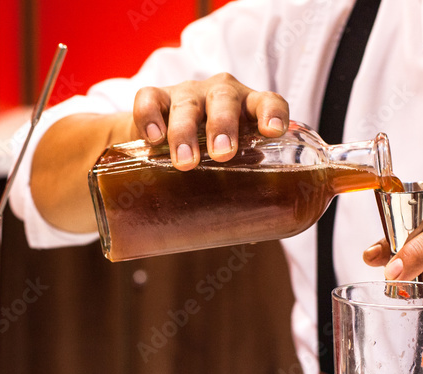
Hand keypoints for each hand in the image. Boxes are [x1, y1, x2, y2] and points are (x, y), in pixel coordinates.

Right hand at [132, 73, 289, 170]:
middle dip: (223, 125)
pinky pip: (149, 99)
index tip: (273, 131)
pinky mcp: (156, 97)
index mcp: (248, 108)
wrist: (162, 138)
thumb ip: (242, 184)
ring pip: (187, 104)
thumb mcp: (230, 164)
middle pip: (224, 99)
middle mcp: (219, 94)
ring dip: (185, 132)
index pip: (266, 101)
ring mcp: (187, 93)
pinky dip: (150, 117)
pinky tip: (153, 138)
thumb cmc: (208, 154)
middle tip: (222, 155)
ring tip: (184, 162)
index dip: (272, 113)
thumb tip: (250, 230)